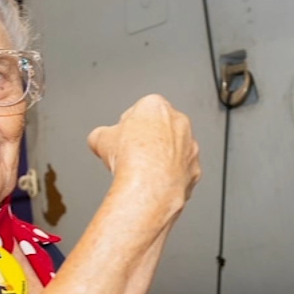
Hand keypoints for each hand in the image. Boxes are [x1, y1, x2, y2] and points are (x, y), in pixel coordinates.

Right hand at [87, 94, 201, 203]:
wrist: (150, 186)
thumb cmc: (131, 159)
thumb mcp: (100, 139)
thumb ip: (102, 134)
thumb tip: (99, 140)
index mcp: (156, 106)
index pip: (139, 110)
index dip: (127, 126)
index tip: (121, 138)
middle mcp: (179, 122)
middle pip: (159, 129)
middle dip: (146, 140)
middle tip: (131, 155)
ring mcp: (190, 146)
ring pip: (173, 150)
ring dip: (160, 158)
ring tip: (141, 171)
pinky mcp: (195, 169)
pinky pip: (180, 171)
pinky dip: (170, 176)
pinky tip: (155, 182)